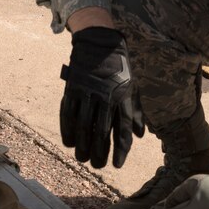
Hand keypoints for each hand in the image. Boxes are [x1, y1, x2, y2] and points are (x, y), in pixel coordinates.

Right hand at [59, 27, 144, 168]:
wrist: (99, 43)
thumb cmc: (119, 69)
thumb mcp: (132, 87)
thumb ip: (136, 112)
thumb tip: (140, 135)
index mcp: (123, 98)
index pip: (123, 130)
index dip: (121, 150)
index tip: (117, 165)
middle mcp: (106, 98)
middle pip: (102, 132)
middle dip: (100, 152)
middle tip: (97, 166)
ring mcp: (88, 93)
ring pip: (84, 126)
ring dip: (83, 145)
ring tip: (82, 159)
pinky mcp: (73, 89)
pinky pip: (69, 114)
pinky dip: (68, 130)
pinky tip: (70, 143)